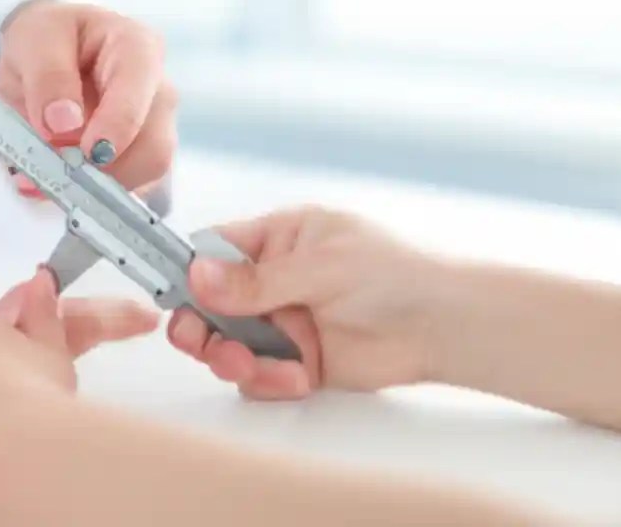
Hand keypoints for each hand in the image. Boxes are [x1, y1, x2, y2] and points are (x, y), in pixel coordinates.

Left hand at [0, 0, 175, 195]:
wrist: (40, 55)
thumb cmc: (44, 38)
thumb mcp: (33, 41)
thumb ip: (48, 77)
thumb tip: (64, 124)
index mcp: (136, 47)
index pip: (142, 89)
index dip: (119, 125)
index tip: (90, 151)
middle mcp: (156, 90)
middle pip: (155, 144)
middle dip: (107, 168)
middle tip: (58, 173)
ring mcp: (152, 128)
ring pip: (144, 174)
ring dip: (96, 186)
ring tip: (47, 180)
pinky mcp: (137, 159)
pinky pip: (125, 189)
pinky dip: (90, 195)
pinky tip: (55, 184)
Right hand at [168, 206, 447, 399]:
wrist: (446, 328)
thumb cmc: (398, 274)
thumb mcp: (321, 266)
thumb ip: (257, 280)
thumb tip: (198, 276)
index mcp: (277, 239)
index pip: (213, 249)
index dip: (188, 272)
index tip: (174, 295)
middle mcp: (273, 279)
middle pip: (209, 305)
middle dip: (201, 328)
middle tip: (202, 343)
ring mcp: (284, 321)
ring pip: (229, 345)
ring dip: (235, 360)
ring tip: (256, 366)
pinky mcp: (297, 360)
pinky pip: (259, 376)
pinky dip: (270, 382)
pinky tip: (299, 377)